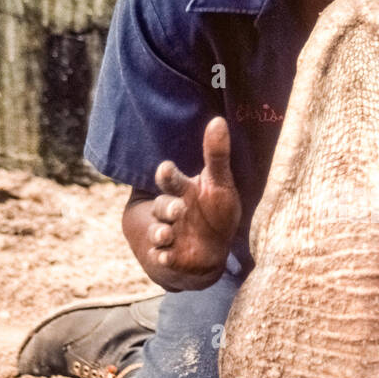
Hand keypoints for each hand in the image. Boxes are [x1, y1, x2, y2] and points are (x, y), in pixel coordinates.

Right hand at [149, 117, 241, 281]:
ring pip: (159, 231)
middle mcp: (171, 211)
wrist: (212, 249)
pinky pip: (163, 256)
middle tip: (177, 209)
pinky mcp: (170, 256)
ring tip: (167, 234)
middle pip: (162, 206)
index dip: (167, 174)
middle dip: (166, 207)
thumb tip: (219, 120)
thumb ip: (217, 154)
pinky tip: (166, 257)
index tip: (166, 169)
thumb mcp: (219, 182)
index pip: (170, 179)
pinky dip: (163, 257)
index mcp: (181, 190)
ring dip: (161, 232)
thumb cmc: (215, 210)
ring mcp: (168, 234)